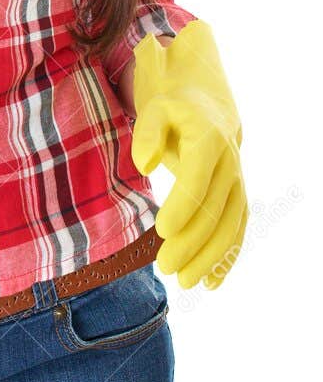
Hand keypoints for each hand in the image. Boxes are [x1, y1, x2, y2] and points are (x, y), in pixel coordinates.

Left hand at [129, 21, 246, 290]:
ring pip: (230, 225)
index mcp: (209, 139)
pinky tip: (211, 283)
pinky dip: (228, 257)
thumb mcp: (156, 105)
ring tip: (186, 282)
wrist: (207, 98)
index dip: (182, 207)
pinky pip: (237, 229)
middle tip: (164, 266)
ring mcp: (236, 181)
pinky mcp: (236, 195)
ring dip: (210, 257)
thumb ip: (148, 131)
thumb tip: (144, 163)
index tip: (161, 231)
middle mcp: (229, 163)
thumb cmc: (174, 103)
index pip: (197, 179)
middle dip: (191, 242)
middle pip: (214, 209)